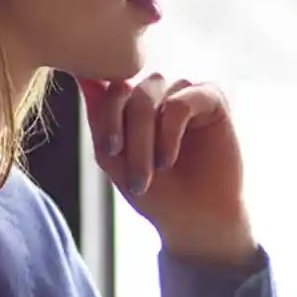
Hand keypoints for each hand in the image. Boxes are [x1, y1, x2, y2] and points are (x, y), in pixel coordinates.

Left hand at [77, 73, 258, 267]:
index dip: (105, 118)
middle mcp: (159, 90)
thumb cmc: (158, 193)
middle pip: (126, 91)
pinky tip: (169, 160)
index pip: (107, 87)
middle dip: (126, 137)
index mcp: (134, 99)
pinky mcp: (213, 99)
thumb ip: (99, 118)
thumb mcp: (115, 158)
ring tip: (155, 172)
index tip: (109, 153)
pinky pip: (180, 103)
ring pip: (149, 96)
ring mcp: (186, 91)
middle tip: (135, 178)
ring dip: (144, 138)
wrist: (198, 219)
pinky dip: (170, 132)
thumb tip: (82, 76)